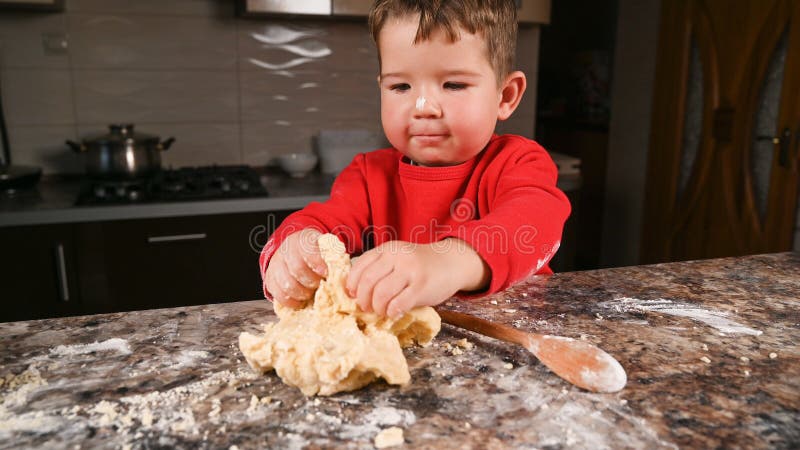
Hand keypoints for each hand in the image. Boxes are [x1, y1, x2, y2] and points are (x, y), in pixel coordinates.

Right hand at [264, 228, 327, 307]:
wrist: (295, 251)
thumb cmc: (315, 253)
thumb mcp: (325, 249)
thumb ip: (334, 259)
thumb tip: (346, 275)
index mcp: (302, 239)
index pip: (307, 249)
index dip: (316, 262)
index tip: (326, 273)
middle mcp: (286, 250)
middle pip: (297, 268)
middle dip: (311, 281)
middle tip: (319, 286)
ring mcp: (276, 264)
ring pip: (286, 283)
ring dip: (301, 292)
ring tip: (310, 293)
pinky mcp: (270, 279)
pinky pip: (277, 294)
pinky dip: (290, 301)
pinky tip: (299, 300)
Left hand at [346, 239, 488, 317]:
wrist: (450, 262)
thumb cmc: (419, 265)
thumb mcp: (397, 259)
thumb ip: (379, 269)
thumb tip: (354, 293)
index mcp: (387, 249)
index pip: (360, 266)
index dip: (352, 284)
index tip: (352, 296)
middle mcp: (397, 257)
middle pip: (368, 281)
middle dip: (363, 299)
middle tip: (366, 308)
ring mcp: (410, 270)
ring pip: (382, 293)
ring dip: (377, 307)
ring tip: (381, 311)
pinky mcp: (422, 286)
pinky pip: (399, 303)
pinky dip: (392, 311)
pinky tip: (394, 313)